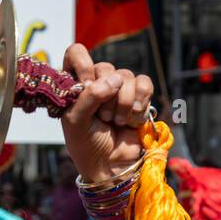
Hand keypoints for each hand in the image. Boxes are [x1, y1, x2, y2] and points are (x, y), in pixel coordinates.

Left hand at [58, 46, 154, 182]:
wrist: (109, 166)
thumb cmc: (86, 145)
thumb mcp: (76, 122)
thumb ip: (90, 97)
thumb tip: (115, 79)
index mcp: (76, 85)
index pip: (76, 53)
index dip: (82, 64)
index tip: (86, 85)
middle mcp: (97, 82)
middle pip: (106, 67)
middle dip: (106, 97)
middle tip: (103, 118)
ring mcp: (119, 89)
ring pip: (127, 76)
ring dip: (122, 104)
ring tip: (117, 122)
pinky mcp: (139, 97)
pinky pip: (144, 83)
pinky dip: (140, 102)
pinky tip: (133, 118)